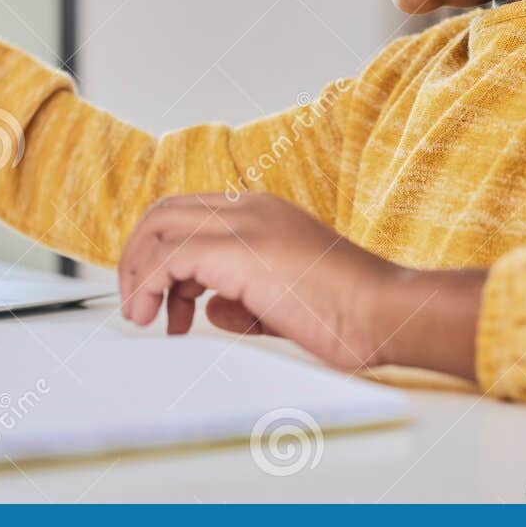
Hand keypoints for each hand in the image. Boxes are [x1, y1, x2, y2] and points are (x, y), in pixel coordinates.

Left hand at [118, 192, 485, 377]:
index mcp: (263, 213)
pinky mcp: (238, 250)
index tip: (162, 299)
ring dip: (137, 273)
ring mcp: (244, 224)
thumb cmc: (352, 315)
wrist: (388, 313)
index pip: (189, 214)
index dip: (161, 254)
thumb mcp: (284, 306)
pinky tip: (154, 318)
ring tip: (142, 316)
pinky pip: (168, 257)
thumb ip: (244, 303)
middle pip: (164, 213)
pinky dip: (149, 286)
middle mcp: (249, 209)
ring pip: (159, 227)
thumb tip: (212, 311)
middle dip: (138, 259)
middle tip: (139, 306)